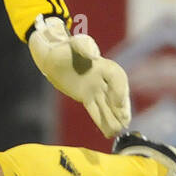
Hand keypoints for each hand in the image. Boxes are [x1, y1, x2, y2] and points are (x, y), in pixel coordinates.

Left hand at [28, 16, 130, 137]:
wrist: (52, 56)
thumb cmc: (64, 47)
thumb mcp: (74, 43)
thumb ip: (84, 45)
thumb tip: (94, 55)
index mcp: (103, 64)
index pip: (117, 77)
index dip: (120, 89)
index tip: (118, 103)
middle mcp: (103, 78)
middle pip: (116, 94)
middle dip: (121, 108)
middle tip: (123, 120)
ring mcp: (96, 88)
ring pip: (108, 105)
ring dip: (113, 118)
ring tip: (117, 131)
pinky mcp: (87, 97)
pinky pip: (97, 110)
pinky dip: (102, 121)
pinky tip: (108, 133)